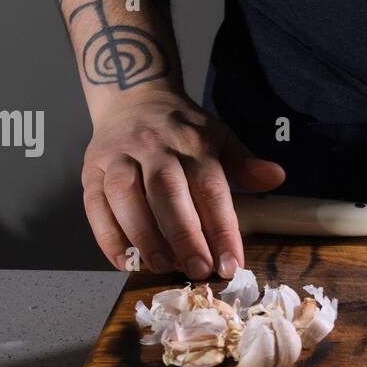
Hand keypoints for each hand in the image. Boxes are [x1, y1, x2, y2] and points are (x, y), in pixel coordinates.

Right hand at [81, 89, 284, 278]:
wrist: (132, 96)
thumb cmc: (180, 128)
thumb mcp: (218, 136)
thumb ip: (244, 162)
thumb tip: (276, 177)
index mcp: (192, 142)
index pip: (210, 188)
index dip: (222, 229)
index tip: (232, 264)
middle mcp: (154, 147)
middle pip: (167, 192)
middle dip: (184, 235)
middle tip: (197, 270)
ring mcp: (118, 157)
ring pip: (126, 196)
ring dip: (143, 235)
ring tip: (161, 267)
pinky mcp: (91, 169)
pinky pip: (95, 204)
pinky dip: (107, 236)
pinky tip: (124, 261)